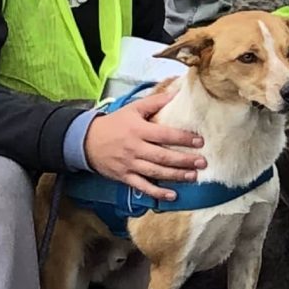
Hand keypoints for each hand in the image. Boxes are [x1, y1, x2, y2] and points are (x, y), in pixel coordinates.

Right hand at [81, 81, 200, 198]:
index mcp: (138, 130)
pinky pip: (142, 186)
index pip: (164, 135)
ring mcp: (130, 165)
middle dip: (184, 160)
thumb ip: (155, 102)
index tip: (199, 141)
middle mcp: (135, 148)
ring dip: (175, 176)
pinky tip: (172, 196)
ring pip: (155, 172)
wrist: (87, 141)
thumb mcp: (133, 108)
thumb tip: (177, 93)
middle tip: (202, 162)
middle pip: (163, 156)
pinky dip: (157, 193)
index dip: (183, 138)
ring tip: (193, 177)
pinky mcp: (125, 177)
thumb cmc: (115, 123)